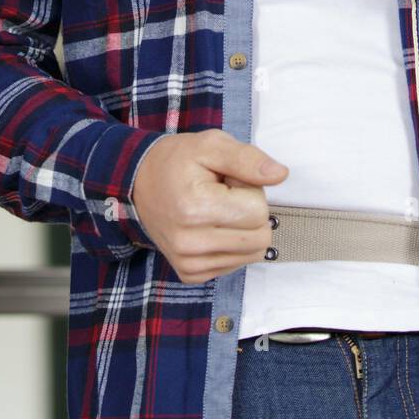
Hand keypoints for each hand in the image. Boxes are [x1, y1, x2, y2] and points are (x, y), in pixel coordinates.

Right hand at [131, 130, 288, 283]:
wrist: (138, 184)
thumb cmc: (177, 160)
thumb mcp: (211, 145)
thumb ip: (248, 159)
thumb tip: (281, 174)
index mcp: (196, 209)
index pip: (259, 211)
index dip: (249, 190)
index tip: (226, 180)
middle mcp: (190, 243)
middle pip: (260, 237)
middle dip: (249, 211)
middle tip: (223, 195)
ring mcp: (188, 263)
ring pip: (251, 254)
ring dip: (241, 229)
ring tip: (216, 210)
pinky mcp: (189, 274)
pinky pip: (235, 265)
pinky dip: (231, 245)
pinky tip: (210, 227)